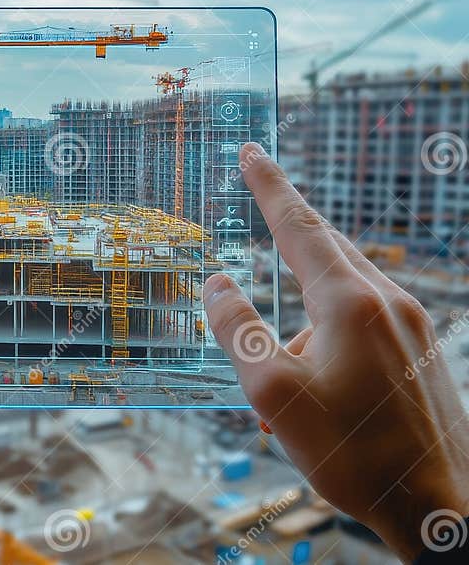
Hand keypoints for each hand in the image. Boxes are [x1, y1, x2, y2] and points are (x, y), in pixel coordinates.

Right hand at [204, 142, 468, 561]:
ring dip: (305, 305)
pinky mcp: (423, 352)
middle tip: (263, 203)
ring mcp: (413, 327)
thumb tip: (217, 282)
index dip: (270, 188)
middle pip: (328, 247)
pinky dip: (330, 330)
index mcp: (349, 304)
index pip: (300, 227)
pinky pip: (367, 319)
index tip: (252, 152)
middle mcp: (388, 303)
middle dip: (291, 229)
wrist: (441, 506)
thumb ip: (238, 331)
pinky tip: (319, 386)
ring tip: (285, 381)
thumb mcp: (274, 394)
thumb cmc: (354, 453)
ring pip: (345, 289)